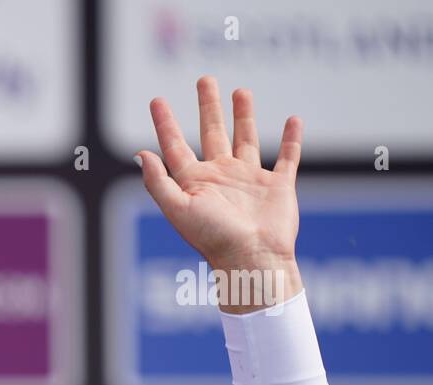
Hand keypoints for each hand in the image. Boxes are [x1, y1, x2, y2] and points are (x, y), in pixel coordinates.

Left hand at [137, 76, 302, 311]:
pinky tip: (292, 120)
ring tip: (240, 91)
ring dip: (243, 115)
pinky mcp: (278, 186)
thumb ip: (158, 181)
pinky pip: (287, 156)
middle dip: (208, 106)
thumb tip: (140, 154)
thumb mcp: (178, 208)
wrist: (252, 257)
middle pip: (212, 132)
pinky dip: (292, 138)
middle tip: (204, 79)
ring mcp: (250, 180)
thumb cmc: (212, 237)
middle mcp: (221, 177)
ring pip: (246, 138)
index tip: (157, 100)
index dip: (164, 123)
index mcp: (195, 182)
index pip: (175, 146)